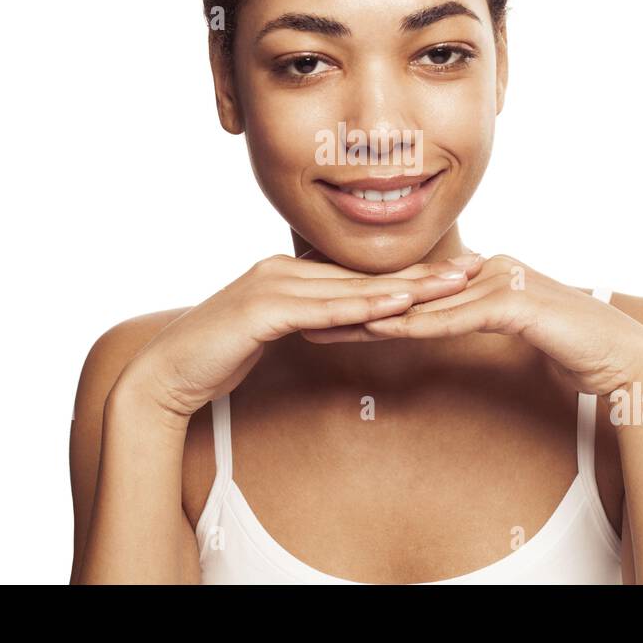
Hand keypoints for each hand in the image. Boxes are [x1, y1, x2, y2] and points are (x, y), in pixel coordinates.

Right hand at [112, 252, 486, 418]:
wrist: (165, 373)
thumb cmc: (219, 358)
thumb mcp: (276, 335)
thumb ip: (311, 321)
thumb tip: (352, 321)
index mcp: (292, 273)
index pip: (363, 273)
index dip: (412, 272)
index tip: (458, 273)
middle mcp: (285, 270)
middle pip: (367, 273)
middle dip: (424, 272)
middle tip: (477, 269)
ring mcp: (273, 285)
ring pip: (351, 286)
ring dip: (405, 286)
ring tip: (453, 285)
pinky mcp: (261, 309)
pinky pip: (321, 308)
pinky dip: (362, 307)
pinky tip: (397, 306)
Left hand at [301, 253, 642, 395]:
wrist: (627, 360)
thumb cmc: (577, 351)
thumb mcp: (517, 335)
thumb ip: (482, 323)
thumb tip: (447, 326)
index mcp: (487, 272)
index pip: (415, 285)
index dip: (368, 296)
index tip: (322, 307)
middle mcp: (490, 268)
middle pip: (409, 285)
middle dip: (356, 298)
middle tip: (303, 310)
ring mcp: (503, 281)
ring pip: (425, 299)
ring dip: (372, 311)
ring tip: (323, 321)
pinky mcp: (516, 303)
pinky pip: (455, 317)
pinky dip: (416, 323)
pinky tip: (380, 329)